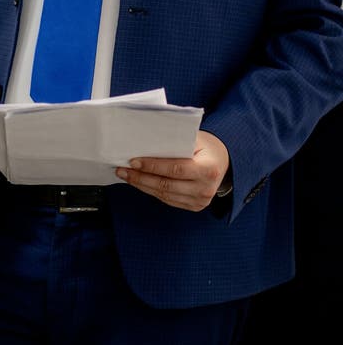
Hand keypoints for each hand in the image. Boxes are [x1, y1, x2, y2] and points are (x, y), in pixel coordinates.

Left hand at [115, 130, 229, 211]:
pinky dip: (151, 191)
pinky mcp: (194, 206)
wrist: (223, 161)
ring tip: (127, 176)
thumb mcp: (195, 138)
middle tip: (122, 169)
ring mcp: (200, 200)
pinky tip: (140, 183)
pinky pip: (168, 200)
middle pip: (166, 185)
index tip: (133, 161)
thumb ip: (175, 141)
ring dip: (142, 185)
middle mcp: (205, 188)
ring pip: (164, 195)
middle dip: (141, 177)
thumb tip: (146, 142)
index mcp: (208, 169)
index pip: (175, 169)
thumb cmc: (206, 146)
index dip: (152, 166)